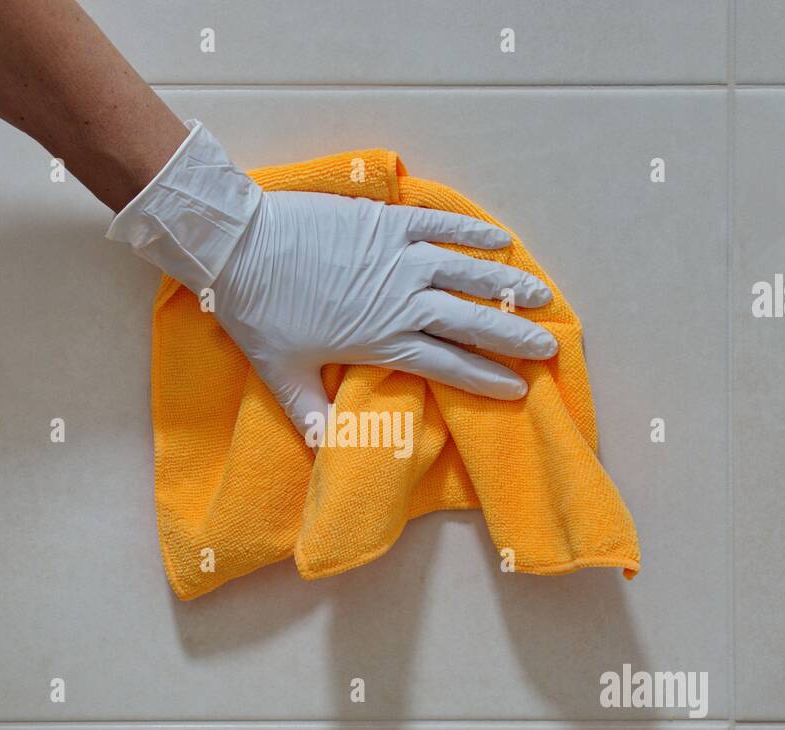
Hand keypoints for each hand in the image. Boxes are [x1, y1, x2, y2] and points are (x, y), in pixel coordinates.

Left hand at [107, 121, 556, 434]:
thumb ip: (309, 412)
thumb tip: (323, 452)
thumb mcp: (282, 373)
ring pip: (465, 272)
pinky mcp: (385, 222)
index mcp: (381, 339)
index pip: (447, 364)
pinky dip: (471, 231)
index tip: (516, 389)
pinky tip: (500, 240)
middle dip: (512, 337)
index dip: (484, 378)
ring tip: (540, 297)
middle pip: (469, 321)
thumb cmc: (258, 312)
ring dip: (505, 285)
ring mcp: (396, 257)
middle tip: (548, 348)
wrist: (237, 246)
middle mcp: (400, 299)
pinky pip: (439, 224)